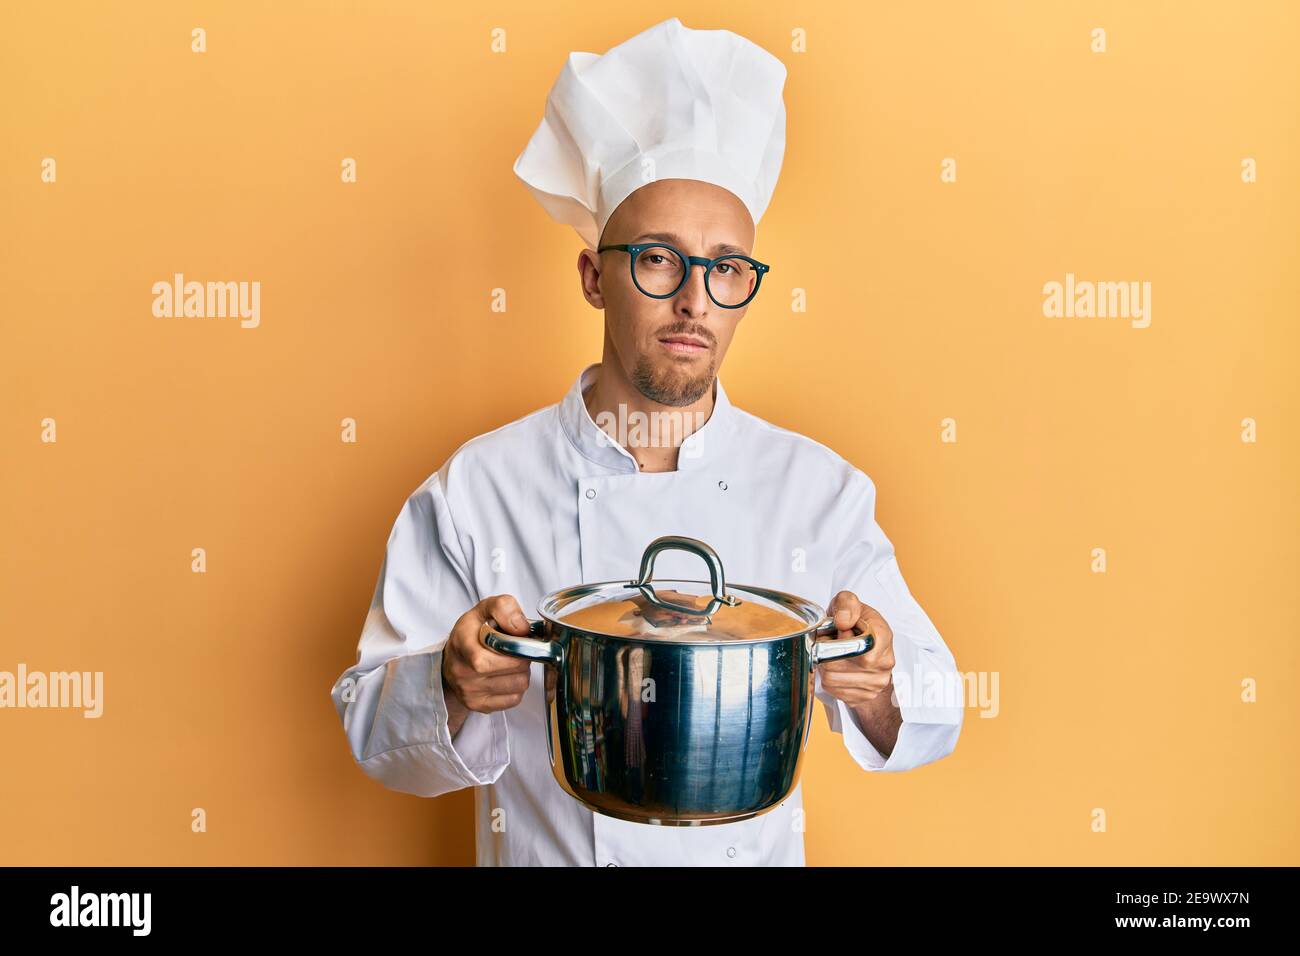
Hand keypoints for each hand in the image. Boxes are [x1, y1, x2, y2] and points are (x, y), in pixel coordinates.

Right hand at [441, 595, 534, 727]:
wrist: (452, 659)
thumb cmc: (471, 633)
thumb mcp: (484, 609)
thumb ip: (504, 607)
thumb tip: (522, 628)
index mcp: (462, 642)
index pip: (497, 647)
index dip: (516, 644)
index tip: (518, 637)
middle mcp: (463, 670)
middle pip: (516, 667)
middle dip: (523, 657)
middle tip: (517, 650)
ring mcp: (469, 691)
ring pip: (519, 684)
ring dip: (522, 672)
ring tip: (511, 663)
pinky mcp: (479, 705)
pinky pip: (514, 699)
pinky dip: (517, 688)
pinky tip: (507, 676)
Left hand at [815, 590, 895, 705]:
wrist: (863, 645)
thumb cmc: (855, 622)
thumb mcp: (848, 602)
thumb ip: (846, 604)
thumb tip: (842, 622)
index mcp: (883, 636)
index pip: (860, 646)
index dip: (841, 640)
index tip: (839, 631)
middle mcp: (884, 663)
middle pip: (838, 664)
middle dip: (826, 652)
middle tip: (830, 642)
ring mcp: (876, 683)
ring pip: (831, 679)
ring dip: (824, 665)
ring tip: (833, 654)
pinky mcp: (864, 696)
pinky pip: (832, 690)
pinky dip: (828, 678)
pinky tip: (836, 667)